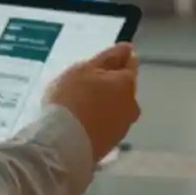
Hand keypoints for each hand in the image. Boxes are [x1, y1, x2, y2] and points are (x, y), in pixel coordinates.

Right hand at [43, 43, 140, 161]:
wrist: (64, 145)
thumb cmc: (72, 99)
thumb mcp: (84, 70)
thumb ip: (108, 58)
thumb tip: (128, 49)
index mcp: (127, 84)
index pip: (128, 65)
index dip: (116, 60)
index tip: (102, 61)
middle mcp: (131, 106)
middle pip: (123, 89)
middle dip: (110, 85)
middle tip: (85, 83)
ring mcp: (122, 128)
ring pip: (115, 108)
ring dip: (103, 104)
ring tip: (79, 104)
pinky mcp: (110, 145)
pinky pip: (106, 125)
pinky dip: (97, 120)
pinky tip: (80, 121)